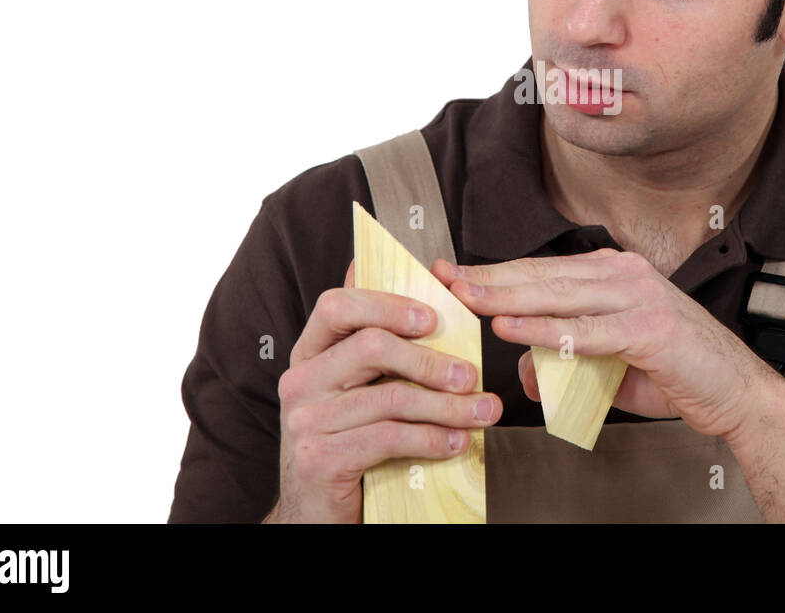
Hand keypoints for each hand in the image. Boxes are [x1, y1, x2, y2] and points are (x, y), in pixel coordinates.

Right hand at [265, 257, 502, 522]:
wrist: (317, 514)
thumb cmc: (348, 441)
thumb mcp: (357, 390)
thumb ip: (373, 341)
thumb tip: (396, 269)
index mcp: (309, 353)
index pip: (338, 305)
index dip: (388, 303)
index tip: (434, 317)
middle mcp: (300, 381)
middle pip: (371, 346)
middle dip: (431, 359)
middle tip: (472, 375)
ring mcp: (305, 421)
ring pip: (390, 397)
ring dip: (448, 405)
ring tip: (484, 412)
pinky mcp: (319, 458)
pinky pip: (388, 438)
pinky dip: (432, 439)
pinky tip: (458, 442)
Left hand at [434, 249, 774, 439]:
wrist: (736, 392)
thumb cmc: (676, 373)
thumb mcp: (608, 366)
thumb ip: (563, 361)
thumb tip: (522, 371)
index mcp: (613, 273)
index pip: (542, 270)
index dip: (494, 272)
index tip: (452, 273)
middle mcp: (624, 274)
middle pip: (542, 274)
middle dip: (489, 277)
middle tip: (444, 277)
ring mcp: (638, 296)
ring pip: (558, 295)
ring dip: (507, 296)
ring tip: (466, 296)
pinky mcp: (648, 327)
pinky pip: (586, 330)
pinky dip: (545, 329)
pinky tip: (513, 329)